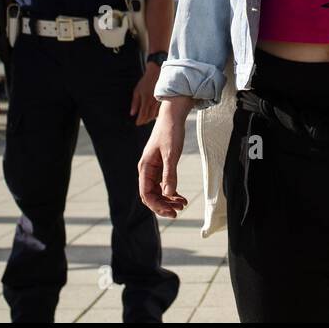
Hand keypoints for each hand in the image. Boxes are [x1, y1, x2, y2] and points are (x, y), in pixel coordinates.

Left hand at [129, 65, 160, 125]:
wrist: (157, 73)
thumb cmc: (146, 81)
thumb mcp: (137, 91)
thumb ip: (135, 103)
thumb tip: (132, 113)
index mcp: (146, 100)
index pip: (143, 115)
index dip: (140, 121)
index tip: (137, 124)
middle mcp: (153, 102)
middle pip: (149, 116)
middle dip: (145, 121)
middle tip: (141, 122)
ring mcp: (159, 101)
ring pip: (155, 114)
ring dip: (150, 118)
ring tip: (146, 119)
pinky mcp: (164, 100)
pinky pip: (160, 110)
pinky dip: (156, 114)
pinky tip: (153, 114)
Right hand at [138, 99, 190, 217]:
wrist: (173, 116)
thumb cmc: (170, 132)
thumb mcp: (171, 154)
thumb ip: (169, 174)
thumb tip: (169, 193)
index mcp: (145, 168)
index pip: (146, 194)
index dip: (157, 205)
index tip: (171, 211)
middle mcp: (147, 170)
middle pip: (151, 195)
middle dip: (164, 205)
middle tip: (179, 211)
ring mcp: (154, 169)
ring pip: (158, 191)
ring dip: (169, 200)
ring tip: (183, 205)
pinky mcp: (161, 166)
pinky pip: (164, 185)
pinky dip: (172, 192)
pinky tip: (181, 197)